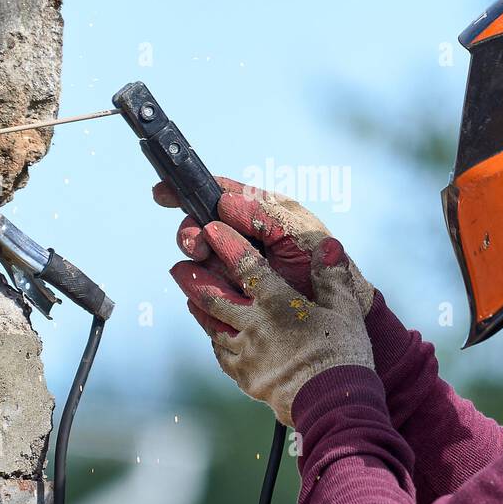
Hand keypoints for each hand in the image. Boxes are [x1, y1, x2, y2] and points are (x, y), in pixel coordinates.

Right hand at [153, 176, 373, 313]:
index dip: (189, 190)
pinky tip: (197, 286)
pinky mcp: (230, 293)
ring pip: (198, 256)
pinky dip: (197, 285)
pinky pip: (203, 286)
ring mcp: (234, 266)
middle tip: (196, 244)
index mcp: (261, 214)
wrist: (339, 312)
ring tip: (201, 260)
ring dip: (194, 256)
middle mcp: (243, 237)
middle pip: (201, 225)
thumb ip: (264, 216)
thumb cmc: (325, 267)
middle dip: (191, 231)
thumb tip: (223, 202)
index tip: (163, 193)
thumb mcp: (298, 234)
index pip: (219, 194)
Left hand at [170, 222, 373, 426]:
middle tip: (177, 267)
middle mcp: (254, 326)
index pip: (246, 266)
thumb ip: (332, 276)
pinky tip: (215, 338)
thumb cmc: (343, 354)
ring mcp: (247, 354)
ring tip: (189, 298)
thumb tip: (327, 244)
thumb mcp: (345, 310)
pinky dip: (216, 342)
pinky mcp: (246, 378)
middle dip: (194, 279)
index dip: (227, 245)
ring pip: (214, 328)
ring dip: (200, 310)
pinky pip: (223, 356)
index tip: (211, 230)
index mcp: (277, 303)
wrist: (331, 404)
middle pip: (215, 298)